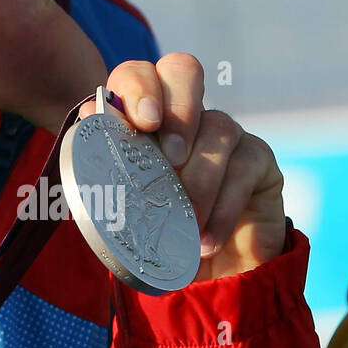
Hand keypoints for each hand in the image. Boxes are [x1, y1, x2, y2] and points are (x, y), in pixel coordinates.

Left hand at [92, 53, 286, 277]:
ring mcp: (225, 132)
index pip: (138, 74)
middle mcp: (185, 112)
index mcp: (143, 114)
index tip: (142, 122)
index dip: (139, 86)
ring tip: (186, 222)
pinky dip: (221, 209)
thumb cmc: (152, 232)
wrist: (202, 277)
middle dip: (178, 109)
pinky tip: (204, 239)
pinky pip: (243, 169)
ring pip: (218, 127)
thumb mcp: (121, 201)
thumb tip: (88, 115)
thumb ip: (102, 159)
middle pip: (183, 70)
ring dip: (198, 180)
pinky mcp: (259, 161)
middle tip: (171, 158)